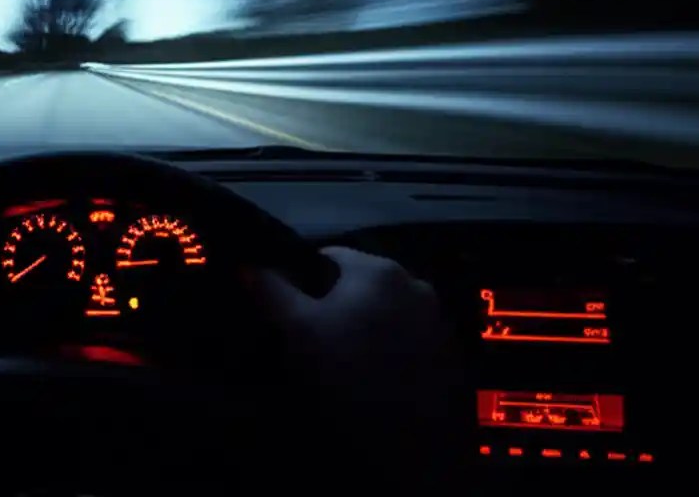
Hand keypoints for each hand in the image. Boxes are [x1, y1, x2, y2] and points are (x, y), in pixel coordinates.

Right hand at [243, 247, 462, 485]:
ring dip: (365, 327)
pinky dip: (390, 348)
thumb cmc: (346, 373)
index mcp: (377, 269)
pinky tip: (374, 376)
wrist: (410, 443)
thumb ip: (271, 291)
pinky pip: (408, 338)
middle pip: (360, 284)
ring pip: (385, 312)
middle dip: (336, 306)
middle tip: (315, 340)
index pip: (329, 256)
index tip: (292, 312)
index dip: (303, 281)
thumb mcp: (297, 330)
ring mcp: (437, 319)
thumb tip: (249, 266)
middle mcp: (415, 283)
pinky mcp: (449, 353)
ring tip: (343, 362)